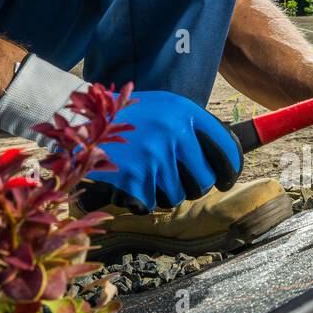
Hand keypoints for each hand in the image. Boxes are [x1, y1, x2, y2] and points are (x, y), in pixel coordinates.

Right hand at [86, 91, 241, 212]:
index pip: (226, 149)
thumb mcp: (164, 108)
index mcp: (184, 112)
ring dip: (163, 192)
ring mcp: (152, 155)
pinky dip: (141, 199)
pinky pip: (150, 204)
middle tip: (177, 181)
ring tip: (146, 173)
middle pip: (203, 181)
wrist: (82, 119)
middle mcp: (173, 132)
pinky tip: (130, 181)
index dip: (230, 170)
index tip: (226, 180)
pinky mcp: (133, 176)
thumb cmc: (128, 118)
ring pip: (176, 196)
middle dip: (193, 187)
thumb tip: (227, 159)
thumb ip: (192, 128)